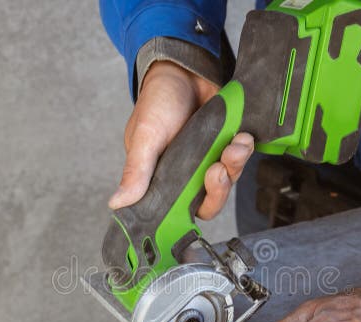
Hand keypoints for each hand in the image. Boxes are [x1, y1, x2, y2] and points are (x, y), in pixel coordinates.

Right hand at [109, 61, 253, 219]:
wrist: (185, 70)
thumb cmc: (158, 101)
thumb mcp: (145, 136)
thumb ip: (136, 171)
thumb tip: (117, 203)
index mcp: (161, 180)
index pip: (176, 212)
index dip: (188, 213)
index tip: (195, 196)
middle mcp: (186, 176)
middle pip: (208, 203)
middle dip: (218, 189)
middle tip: (218, 169)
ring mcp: (208, 163)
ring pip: (228, 182)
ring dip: (234, 166)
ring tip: (234, 146)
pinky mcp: (225, 149)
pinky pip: (241, 161)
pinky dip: (244, 151)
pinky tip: (241, 137)